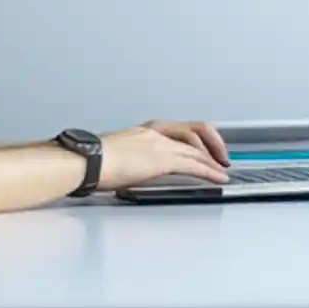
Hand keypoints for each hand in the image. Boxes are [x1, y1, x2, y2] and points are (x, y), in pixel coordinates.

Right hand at [97, 123, 230, 189]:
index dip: (199, 140)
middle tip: (222, 158)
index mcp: (146, 130)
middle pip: (197, 130)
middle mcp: (156, 132)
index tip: (207, 150)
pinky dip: (210, 171)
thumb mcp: (120, 155)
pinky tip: (217, 177)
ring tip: (222, 171)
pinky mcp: (163, 159)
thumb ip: (134, 159)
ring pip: (198, 148)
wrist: (86, 161)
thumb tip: (136, 170)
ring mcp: (161, 144)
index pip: (181, 130)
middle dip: (214, 144)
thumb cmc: (93, 161)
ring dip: (214, 160)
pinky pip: (194, 164)